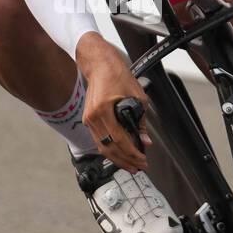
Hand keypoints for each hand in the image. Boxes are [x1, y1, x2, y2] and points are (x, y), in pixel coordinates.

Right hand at [75, 34, 152, 172]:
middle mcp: (93, 117)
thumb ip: (140, 122)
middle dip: (126, 160)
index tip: (143, 160)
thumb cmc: (117, 75)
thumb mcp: (137, 97)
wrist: (100, 65)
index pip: (119, 140)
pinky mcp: (87, 120)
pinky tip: (120, 155)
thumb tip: (144, 141)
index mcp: (104, 109)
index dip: (132, 153)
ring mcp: (88, 119)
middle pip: (109, 148)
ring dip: (117, 158)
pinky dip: (110, 150)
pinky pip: (99, 140)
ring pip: (102, 147)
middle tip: (139, 167)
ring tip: (131, 165)